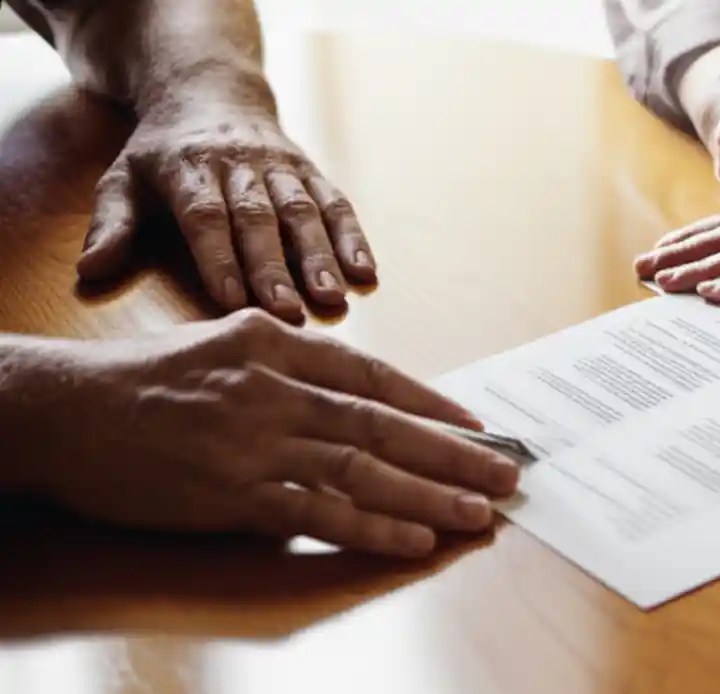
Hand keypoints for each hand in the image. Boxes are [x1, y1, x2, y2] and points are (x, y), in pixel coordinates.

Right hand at [6, 310, 518, 556]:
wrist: (63, 411)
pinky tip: (416, 538)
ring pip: (363, 470)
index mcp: (276, 345)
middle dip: (454, 453)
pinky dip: (374, 526)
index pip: (375, 376)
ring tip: (481, 511)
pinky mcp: (233, 495)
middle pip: (384, 425)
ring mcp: (255, 443)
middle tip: (507, 473)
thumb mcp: (221, 346)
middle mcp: (275, 389)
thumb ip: (289, 369)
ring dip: (430, 493)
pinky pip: (320, 514)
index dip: (432, 403)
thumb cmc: (142, 381)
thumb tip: (352, 403)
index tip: (479, 425)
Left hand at [77, 95, 374, 321]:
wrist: (210, 92)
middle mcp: (238, 164)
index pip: (206, 215)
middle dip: (274, 266)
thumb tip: (91, 269)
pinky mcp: (311, 170)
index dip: (220, 257)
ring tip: (331, 295)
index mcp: (188, 168)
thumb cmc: (164, 153)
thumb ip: (112, 225)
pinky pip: (335, 202)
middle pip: (258, 218)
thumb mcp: (124, 178)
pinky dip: (353, 237)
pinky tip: (365, 271)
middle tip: (287, 312)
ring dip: (319, 255)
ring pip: (302, 210)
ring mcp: (280, 166)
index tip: (231, 300)